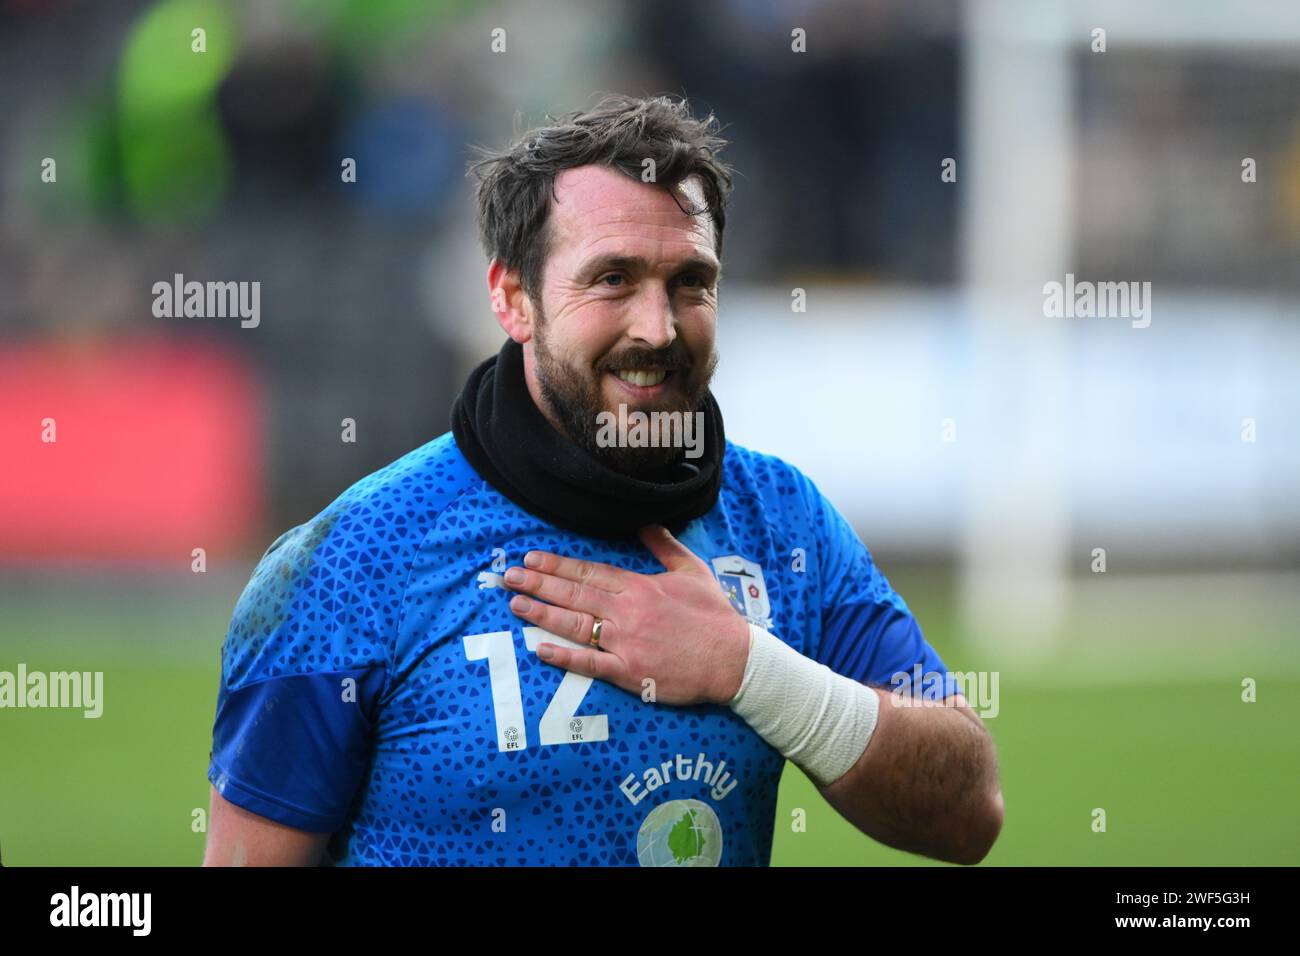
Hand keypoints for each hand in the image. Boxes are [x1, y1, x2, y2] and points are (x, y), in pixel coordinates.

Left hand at [501, 525, 750, 705]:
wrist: (734, 659)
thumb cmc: (714, 615)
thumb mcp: (692, 571)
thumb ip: (664, 546)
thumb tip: (645, 523)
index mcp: (640, 586)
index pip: (590, 572)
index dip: (558, 565)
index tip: (532, 559)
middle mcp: (627, 612)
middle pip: (575, 594)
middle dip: (538, 584)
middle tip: (509, 577)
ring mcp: (626, 643)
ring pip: (575, 625)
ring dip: (543, 614)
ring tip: (516, 605)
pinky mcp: (629, 672)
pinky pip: (590, 664)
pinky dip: (564, 657)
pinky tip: (541, 649)